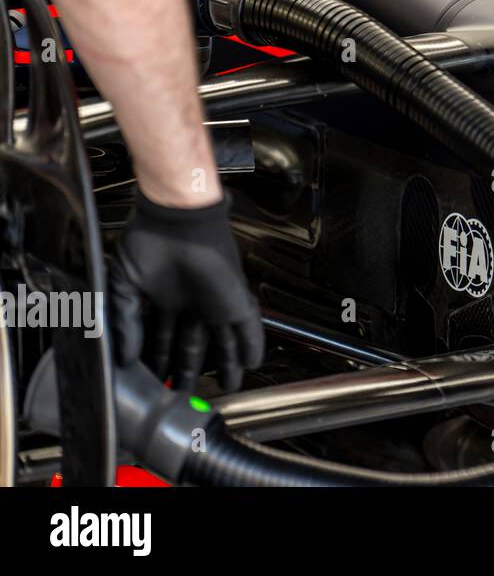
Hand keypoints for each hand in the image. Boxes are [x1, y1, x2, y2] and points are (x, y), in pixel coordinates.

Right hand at [110, 191, 262, 391]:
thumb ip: (126, 322)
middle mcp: (192, 303)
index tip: (156, 378)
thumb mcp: (124, 287)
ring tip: (228, 386)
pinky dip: (251, 345)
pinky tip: (252, 363)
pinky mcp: (234, 298)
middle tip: (187, 391)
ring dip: (227, 363)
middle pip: (194, 344)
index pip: (164, 337)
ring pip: (224, 339)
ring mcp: (215, 302)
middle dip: (191, 369)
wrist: (175, 219)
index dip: (161, 359)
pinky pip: (248, 326)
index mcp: (166, 298)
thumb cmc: (149, 242)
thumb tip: (125, 357)